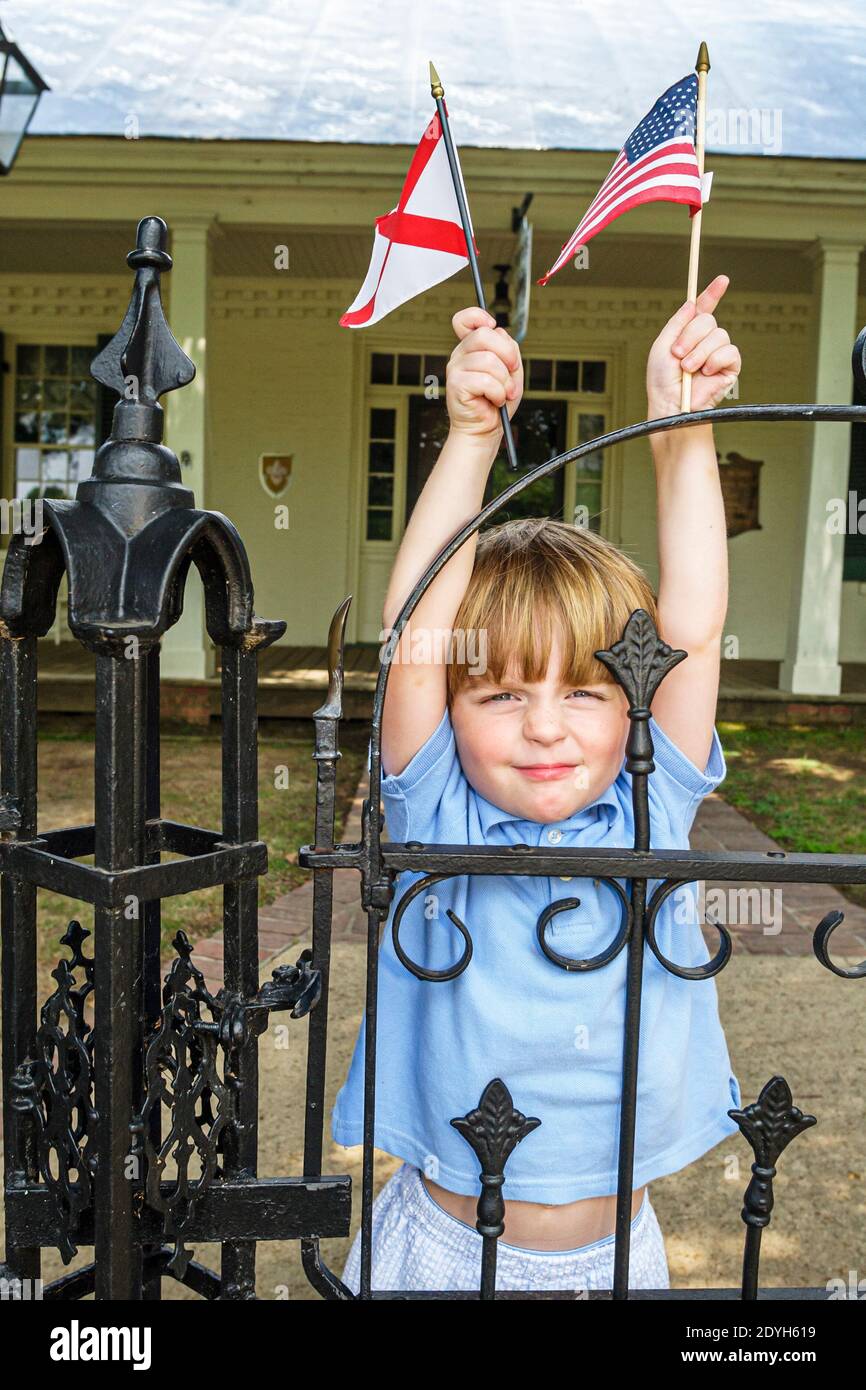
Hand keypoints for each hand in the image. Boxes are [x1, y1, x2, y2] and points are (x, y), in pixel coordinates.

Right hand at [445, 307, 523, 441]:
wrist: (485, 430)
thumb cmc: (497, 401)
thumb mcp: (511, 370)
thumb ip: (507, 348)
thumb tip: (498, 332)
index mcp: (471, 348)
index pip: (464, 319)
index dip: (478, 316)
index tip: (492, 326)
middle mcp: (460, 355)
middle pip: (484, 335)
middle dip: (508, 355)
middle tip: (513, 373)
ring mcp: (455, 369)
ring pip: (489, 360)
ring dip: (504, 381)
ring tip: (504, 394)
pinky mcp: (456, 385)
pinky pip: (485, 380)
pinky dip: (498, 393)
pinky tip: (495, 400)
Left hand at [646, 275, 741, 419]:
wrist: (672, 405)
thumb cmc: (663, 381)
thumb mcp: (662, 345)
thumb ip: (677, 322)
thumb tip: (693, 303)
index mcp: (688, 335)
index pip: (703, 309)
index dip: (713, 294)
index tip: (723, 280)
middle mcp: (705, 342)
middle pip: (708, 320)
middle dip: (691, 336)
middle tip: (678, 355)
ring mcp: (718, 354)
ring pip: (718, 335)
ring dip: (699, 352)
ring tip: (689, 369)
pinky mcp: (730, 367)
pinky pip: (730, 352)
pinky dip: (715, 360)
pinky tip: (706, 373)